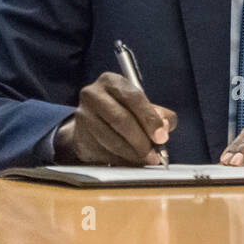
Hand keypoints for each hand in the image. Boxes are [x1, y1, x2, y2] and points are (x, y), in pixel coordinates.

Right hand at [53, 72, 175, 165]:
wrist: (92, 122)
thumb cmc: (125, 110)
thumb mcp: (144, 106)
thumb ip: (160, 115)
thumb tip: (164, 129)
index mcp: (111, 81)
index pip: (133, 98)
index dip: (149, 118)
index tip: (161, 137)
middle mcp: (93, 95)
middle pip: (120, 119)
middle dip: (141, 140)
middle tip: (154, 154)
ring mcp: (82, 116)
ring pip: (110, 139)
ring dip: (131, 154)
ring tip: (145, 160)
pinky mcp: (79, 137)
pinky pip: (102, 153)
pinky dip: (119, 161)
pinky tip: (130, 162)